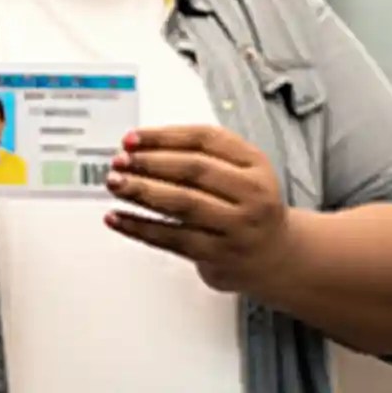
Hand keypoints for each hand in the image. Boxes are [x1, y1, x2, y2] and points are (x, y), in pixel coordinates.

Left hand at [104, 126, 290, 292]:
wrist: (276, 255)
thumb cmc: (248, 205)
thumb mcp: (242, 170)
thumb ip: (203, 154)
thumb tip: (142, 146)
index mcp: (254, 162)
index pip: (205, 140)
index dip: (164, 136)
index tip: (133, 138)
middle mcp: (251, 193)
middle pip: (194, 170)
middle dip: (150, 162)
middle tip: (120, 160)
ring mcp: (237, 226)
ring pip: (182, 204)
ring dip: (142, 192)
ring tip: (115, 183)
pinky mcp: (219, 255)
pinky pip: (172, 239)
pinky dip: (140, 228)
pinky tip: (118, 218)